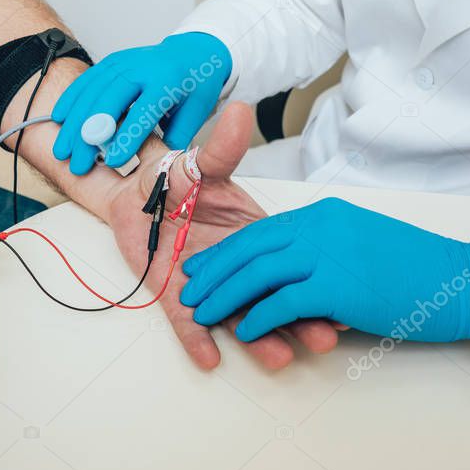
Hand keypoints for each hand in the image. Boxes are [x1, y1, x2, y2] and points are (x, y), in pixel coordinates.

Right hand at [52, 32, 231, 174]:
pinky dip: (71, 100)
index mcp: (168, 81)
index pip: (144, 111)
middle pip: (109, 101)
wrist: (192, 53)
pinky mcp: (111, 62)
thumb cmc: (195, 88)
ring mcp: (124, 62)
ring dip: (74, 123)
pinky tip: (58, 119)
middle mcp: (142, 68)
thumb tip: (160, 170)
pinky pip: (86, 80)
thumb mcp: (196, 113)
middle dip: (90, 135)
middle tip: (78, 163)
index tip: (114, 163)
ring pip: (92, 92)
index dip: (127, 137)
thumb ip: (176, 139)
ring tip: (62, 151)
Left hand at [105, 102, 342, 368]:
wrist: (133, 196)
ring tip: (281, 357)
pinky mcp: (174, 298)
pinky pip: (189, 325)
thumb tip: (241, 110)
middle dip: (300, 320)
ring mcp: (209, 285)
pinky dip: (198, 341)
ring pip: (239, 317)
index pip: (286, 260)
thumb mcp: (204, 165)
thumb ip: (222, 149)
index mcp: (256, 236)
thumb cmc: (176, 180)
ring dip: (260, 339)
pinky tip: (210, 359)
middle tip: (324, 338)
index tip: (337, 296)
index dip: (310, 277)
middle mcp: (239, 266)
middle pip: (273, 296)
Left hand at [182, 197, 469, 343]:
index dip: (227, 251)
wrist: (462, 280)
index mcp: (323, 215)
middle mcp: (320, 226)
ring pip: (258, 272)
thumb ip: (324, 248)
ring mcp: (329, 254)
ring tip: (202, 313)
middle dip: (214, 271)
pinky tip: (244, 331)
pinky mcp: (338, 285)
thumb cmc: (415, 267)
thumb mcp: (360, 242)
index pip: (261, 230)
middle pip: (250, 247)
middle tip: (189, 291)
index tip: (202, 266)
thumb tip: (295, 271)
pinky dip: (258, 317)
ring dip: (225, 295)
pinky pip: (282, 301)